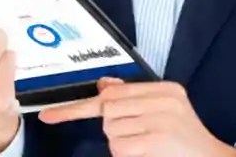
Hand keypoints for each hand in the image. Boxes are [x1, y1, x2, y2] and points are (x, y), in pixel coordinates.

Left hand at [39, 78, 235, 156]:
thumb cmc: (185, 139)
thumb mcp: (164, 111)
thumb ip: (134, 97)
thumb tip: (104, 85)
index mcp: (166, 89)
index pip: (113, 92)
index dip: (78, 107)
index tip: (50, 115)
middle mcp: (163, 100)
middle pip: (109, 110)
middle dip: (114, 127)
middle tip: (137, 135)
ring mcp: (160, 119)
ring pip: (112, 130)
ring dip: (121, 143)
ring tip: (146, 145)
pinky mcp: (156, 139)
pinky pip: (119, 146)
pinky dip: (126, 154)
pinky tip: (146, 153)